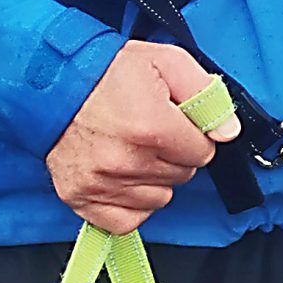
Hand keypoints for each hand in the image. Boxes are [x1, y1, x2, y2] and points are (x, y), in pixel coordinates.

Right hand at [44, 42, 239, 234]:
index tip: (177, 123)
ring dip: (154, 178)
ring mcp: (100, 182)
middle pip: (182, 176)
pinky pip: (126, 220)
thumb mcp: (167, 61)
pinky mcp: (79, 196)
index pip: (203, 153)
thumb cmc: (109, 71)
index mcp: (151, 127)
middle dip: (175, 155)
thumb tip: (228, 131)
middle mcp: (125, 160)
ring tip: (134, 150)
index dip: (194, 137)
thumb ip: (206, 95)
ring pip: (159, 198)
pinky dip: (132, 203)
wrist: (53, 82)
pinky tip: (124, 177)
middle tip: (151, 132)